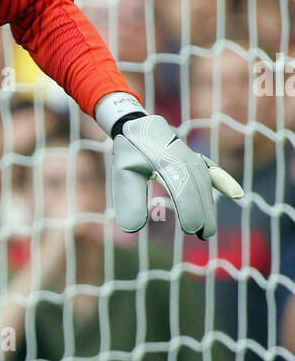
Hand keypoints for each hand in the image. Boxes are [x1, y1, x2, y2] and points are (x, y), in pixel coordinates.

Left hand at [113, 114, 242, 238]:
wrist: (139, 125)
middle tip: (204, 236)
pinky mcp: (195, 158)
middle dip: (203, 212)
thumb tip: (133, 228)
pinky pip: (212, 170)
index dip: (189, 208)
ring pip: (205, 182)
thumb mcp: (123, 173)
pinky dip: (224, 181)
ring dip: (209, 205)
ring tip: (208, 229)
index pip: (182, 187)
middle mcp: (183, 157)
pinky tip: (236, 194)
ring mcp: (192, 156)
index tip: (190, 230)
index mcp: (165, 159)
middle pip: (198, 187)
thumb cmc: (130, 151)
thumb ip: (129, 199)